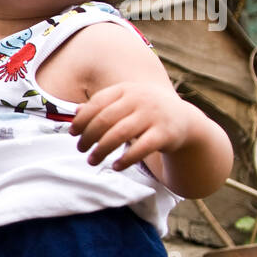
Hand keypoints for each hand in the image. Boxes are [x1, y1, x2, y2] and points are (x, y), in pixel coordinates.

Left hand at [68, 81, 194, 170]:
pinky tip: (116, 166)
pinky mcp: (165, 133)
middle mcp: (139, 99)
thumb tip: (75, 112)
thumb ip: (102, 106)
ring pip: (120, 134)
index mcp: (126, 90)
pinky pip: (142, 148)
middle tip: (80, 149)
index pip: (97, 103)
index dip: (82, 119)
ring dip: (102, 149)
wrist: (183, 119)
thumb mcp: (124, 103)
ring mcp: (153, 115)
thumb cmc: (144, 111)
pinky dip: (126, 159)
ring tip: (91, 161)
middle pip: (105, 119)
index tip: (73, 133)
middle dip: (88, 136)